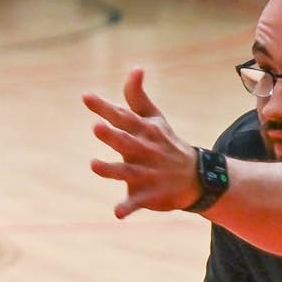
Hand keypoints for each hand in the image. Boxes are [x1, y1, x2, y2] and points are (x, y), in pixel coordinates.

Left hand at [84, 68, 201, 217]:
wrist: (196, 177)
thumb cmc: (166, 144)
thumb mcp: (155, 119)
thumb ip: (137, 97)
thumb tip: (135, 68)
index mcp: (144, 131)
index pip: (122, 117)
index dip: (104, 107)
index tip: (86, 97)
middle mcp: (145, 151)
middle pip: (125, 142)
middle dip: (111, 135)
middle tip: (96, 127)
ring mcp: (147, 174)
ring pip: (126, 172)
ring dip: (111, 169)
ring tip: (94, 164)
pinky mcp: (149, 195)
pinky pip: (136, 202)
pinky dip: (128, 207)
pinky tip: (118, 213)